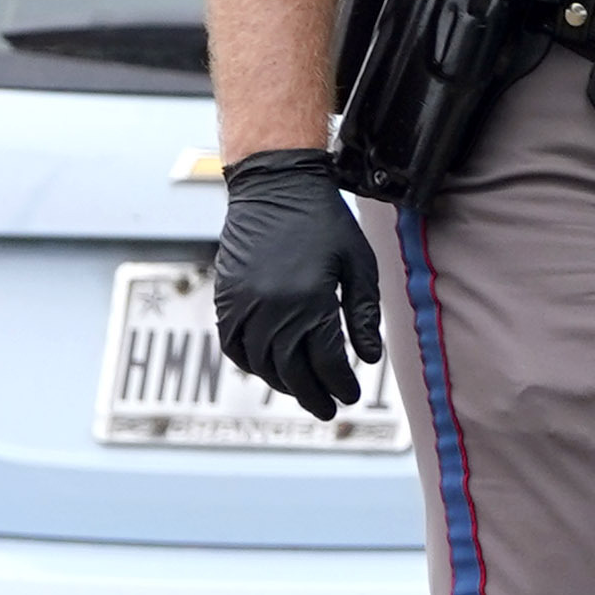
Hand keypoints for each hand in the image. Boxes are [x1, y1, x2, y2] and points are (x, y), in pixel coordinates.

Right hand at [213, 149, 385, 419]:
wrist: (275, 185)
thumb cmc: (324, 222)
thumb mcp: (357, 263)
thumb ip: (363, 314)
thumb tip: (368, 360)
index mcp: (310, 301)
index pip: (326, 362)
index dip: (340, 384)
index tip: (351, 395)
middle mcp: (272, 309)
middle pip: (292, 371)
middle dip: (313, 394)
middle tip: (329, 409)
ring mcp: (243, 305)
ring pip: (261, 364)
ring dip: (282, 383)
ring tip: (303, 390)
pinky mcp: (226, 297)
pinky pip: (233, 345)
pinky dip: (250, 363)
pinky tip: (267, 368)